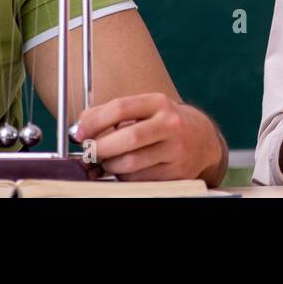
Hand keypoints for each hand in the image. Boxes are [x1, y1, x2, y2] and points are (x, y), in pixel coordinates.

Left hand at [72, 92, 225, 183]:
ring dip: (111, 166)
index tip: (79, 133)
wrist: (203, 139)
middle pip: (127, 139)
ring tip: (109, 161)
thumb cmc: (164, 123)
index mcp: (159, 103)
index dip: (95, 122)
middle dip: (100, 148)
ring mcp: (176, 151)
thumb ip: (112, 112)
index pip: (121, 108)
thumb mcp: (144, 108)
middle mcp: (171, 125)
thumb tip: (81, 124)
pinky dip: (126, 178)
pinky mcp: (177, 174)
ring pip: (131, 164)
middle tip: (90, 153)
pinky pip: (140, 180)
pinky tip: (127, 170)